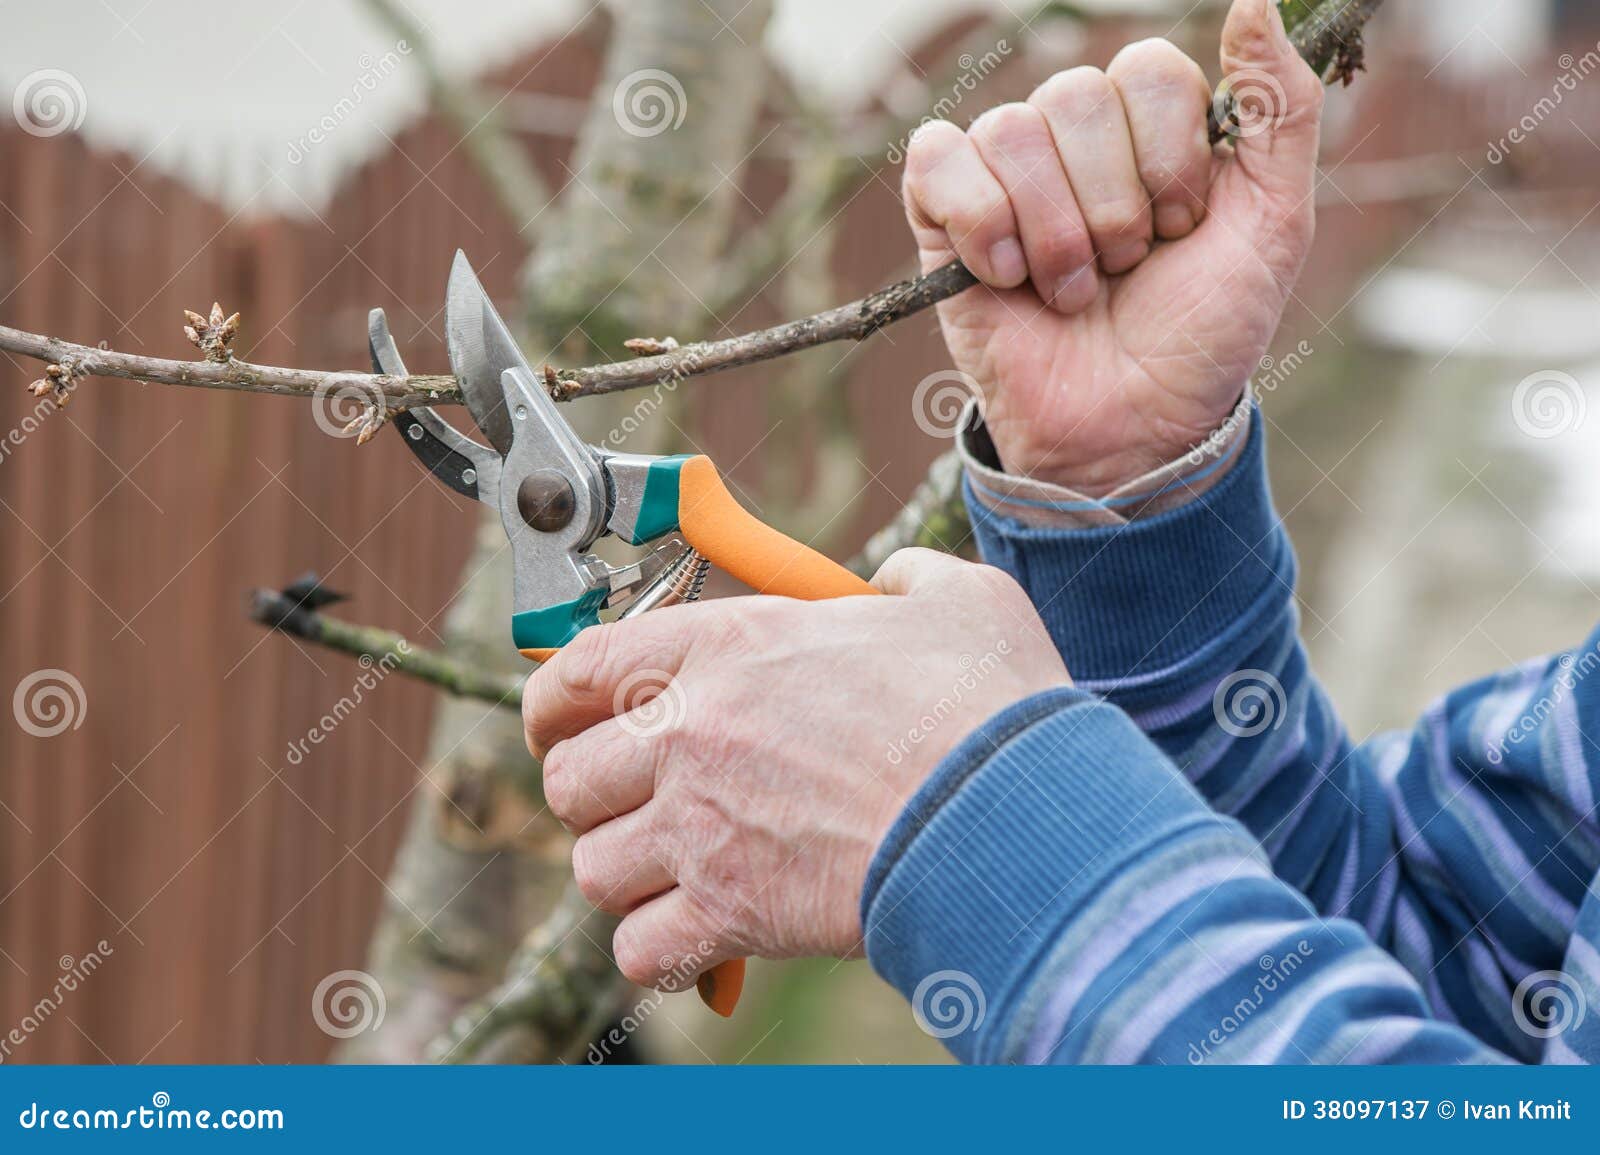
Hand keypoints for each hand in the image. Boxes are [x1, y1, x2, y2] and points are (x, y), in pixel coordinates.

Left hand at [521, 549, 1067, 988]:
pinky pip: (641, 949)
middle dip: (592, 797)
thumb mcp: (954, 600)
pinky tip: (701, 933)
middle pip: (568, 779)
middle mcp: (692, 733)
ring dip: (626, 875)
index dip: (554, 701)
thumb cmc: (989, 705)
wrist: (1014, 813)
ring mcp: (702, 828)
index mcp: (727, 647)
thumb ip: (904, 581)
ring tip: (673, 870)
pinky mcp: (731, 913)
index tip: (558, 722)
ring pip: (594, 869)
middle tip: (633, 803)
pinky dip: (662, 949)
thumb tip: (891, 585)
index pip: (580, 668)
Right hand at [904, 0, 1322, 493]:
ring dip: (1054, 234)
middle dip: (1111, 207)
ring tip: (1070, 293)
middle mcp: (1077, 141)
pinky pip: (940, 160)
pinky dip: (980, 224)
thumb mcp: (1274, 227)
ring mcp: (1006, 176)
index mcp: (1154, 129)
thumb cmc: (1201, 337)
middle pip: (1077, 96)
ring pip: (1013, 132)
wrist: (1127, 430)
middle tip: (1124, 272)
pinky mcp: (942, 217)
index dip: (1166, 155)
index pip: (1148, 69)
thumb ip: (1279, 110)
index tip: (1180, 230)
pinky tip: (1005, 277)